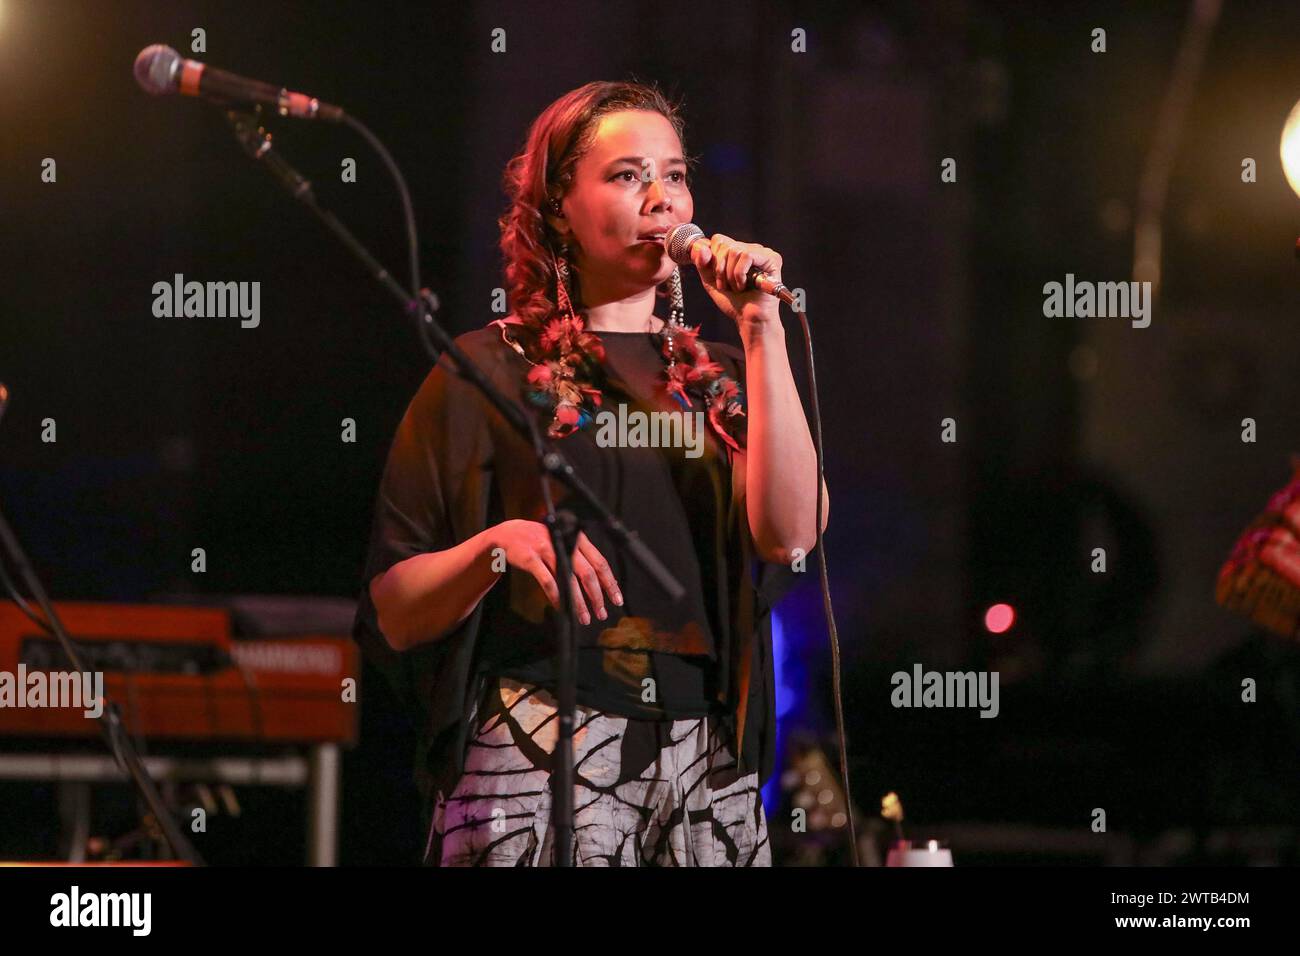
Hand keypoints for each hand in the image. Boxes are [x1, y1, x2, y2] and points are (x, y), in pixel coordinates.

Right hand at [490, 519, 622, 624]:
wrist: (509, 533)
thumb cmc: (540, 541)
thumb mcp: (563, 543)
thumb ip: (580, 559)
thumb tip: (600, 584)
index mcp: (576, 538)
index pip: (600, 561)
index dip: (609, 582)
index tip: (616, 599)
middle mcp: (564, 542)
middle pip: (587, 572)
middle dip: (596, 596)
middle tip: (601, 613)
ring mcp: (546, 549)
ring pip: (569, 579)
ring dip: (578, 602)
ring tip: (584, 617)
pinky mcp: (530, 558)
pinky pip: (547, 581)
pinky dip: (557, 597)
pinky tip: (563, 608)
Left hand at [688, 232, 783, 327]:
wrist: (748, 319)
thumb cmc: (733, 302)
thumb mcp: (710, 281)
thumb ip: (701, 262)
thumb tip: (702, 247)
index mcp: (738, 252)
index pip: (718, 240)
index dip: (712, 259)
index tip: (719, 279)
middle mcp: (751, 249)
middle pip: (724, 243)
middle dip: (720, 269)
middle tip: (727, 286)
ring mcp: (762, 253)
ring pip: (735, 250)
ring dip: (730, 275)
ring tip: (736, 287)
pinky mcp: (771, 258)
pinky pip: (746, 256)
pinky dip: (740, 274)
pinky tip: (744, 285)